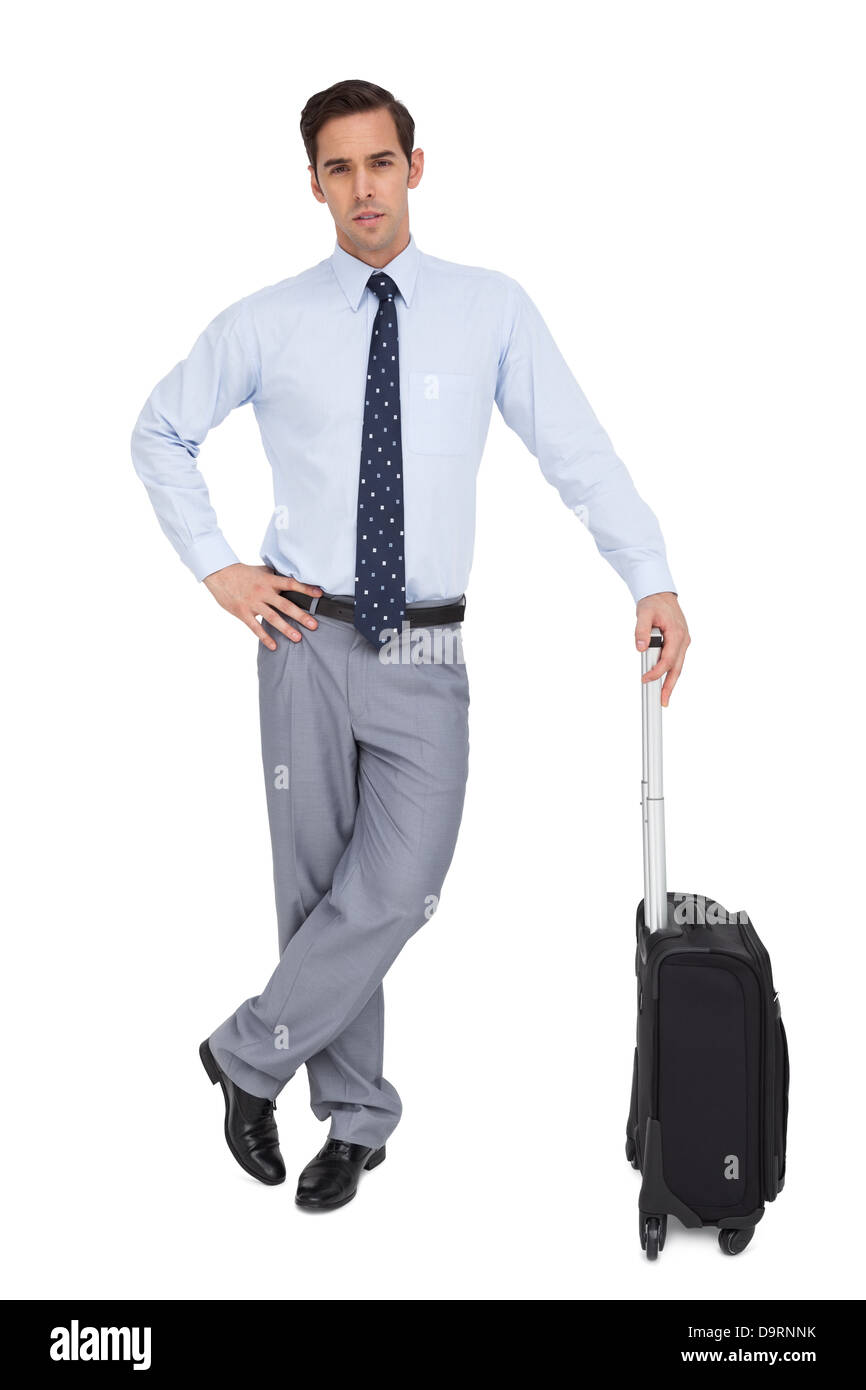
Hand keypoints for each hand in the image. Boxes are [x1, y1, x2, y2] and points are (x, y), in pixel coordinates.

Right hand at [203, 563, 322, 650]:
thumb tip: (291, 578)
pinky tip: (274, 646)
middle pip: (285, 604)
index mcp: (269, 580)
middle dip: (300, 616)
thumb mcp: (261, 570)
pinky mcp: (243, 613)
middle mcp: (263, 592)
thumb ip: (275, 576)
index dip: (305, 589)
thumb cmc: (242, 573)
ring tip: (297, 638)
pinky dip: (265, 637)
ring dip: (285, 629)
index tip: (319, 595)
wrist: (219, 574)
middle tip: (314, 625)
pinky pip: (255, 627)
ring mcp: (253, 603)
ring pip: (272, 618)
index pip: (291, 584)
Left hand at [635, 592, 689, 706]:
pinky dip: (670, 672)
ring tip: (663, 697)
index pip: (668, 660)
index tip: (644, 679)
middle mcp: (683, 640)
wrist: (661, 595)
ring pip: (678, 666)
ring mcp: (683, 642)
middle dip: (669, 686)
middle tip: (662, 702)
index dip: (657, 672)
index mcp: (677, 634)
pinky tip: (664, 681)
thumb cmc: (653, 603)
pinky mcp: (679, 643)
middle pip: (677, 668)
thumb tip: (640, 648)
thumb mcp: (644, 613)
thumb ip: (641, 631)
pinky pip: (675, 661)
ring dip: (671, 682)